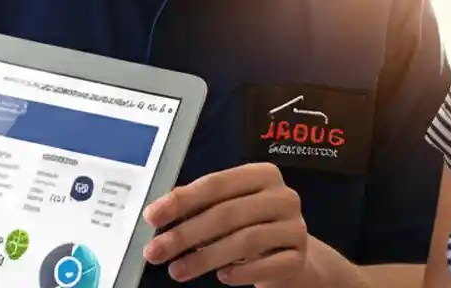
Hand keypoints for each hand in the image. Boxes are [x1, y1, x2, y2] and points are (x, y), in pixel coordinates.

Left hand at [142, 163, 308, 285]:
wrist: (292, 254)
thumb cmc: (251, 224)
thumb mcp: (227, 208)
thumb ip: (198, 205)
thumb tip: (159, 212)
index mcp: (262, 174)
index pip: (215, 184)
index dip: (181, 201)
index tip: (152, 217)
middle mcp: (282, 196)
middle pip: (226, 214)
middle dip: (185, 234)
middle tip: (156, 251)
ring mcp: (294, 227)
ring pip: (244, 241)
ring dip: (204, 258)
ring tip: (177, 271)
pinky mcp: (299, 257)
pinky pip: (267, 266)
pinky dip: (241, 272)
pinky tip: (221, 276)